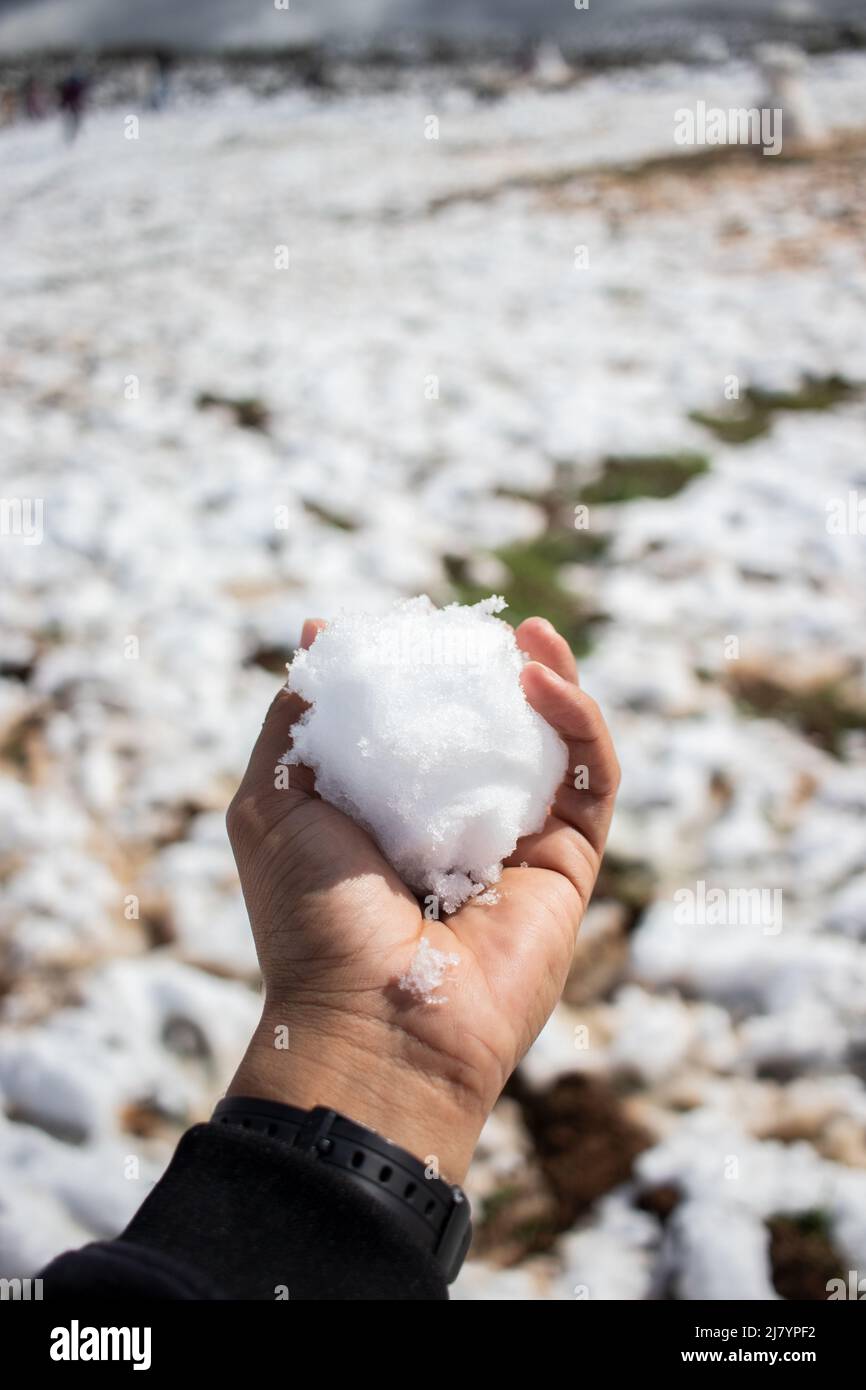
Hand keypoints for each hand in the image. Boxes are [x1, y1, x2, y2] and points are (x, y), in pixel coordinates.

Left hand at [226, 616, 619, 1181]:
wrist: (371, 1024)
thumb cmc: (310, 918)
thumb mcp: (272, 802)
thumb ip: (297, 719)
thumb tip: (317, 632)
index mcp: (388, 813)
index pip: (421, 724)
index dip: (426, 670)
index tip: (419, 623)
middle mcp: (455, 826)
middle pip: (493, 730)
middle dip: (495, 672)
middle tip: (490, 624)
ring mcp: (516, 847)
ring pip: (552, 749)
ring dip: (552, 683)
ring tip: (530, 636)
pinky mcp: (568, 866)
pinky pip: (589, 782)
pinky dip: (577, 724)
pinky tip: (542, 681)